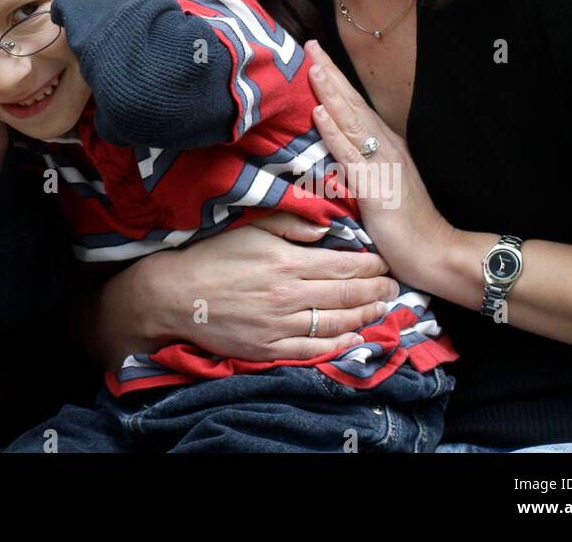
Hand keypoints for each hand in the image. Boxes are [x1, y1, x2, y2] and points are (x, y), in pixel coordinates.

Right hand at [92, 222, 399, 366]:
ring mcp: (280, 324)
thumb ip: (289, 225)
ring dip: (365, 316)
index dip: (369, 265)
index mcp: (285, 261)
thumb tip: (324, 229)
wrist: (176, 294)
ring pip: (336, 322)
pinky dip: (339, 343)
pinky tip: (355, 337)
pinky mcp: (270, 347)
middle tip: (395, 287)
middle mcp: (288, 294)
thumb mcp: (249, 229)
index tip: (384, 263)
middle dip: (376, 290)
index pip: (341, 265)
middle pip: (345, 294)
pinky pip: (313, 347)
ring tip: (383, 310)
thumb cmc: (211, 256)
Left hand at [305, 39, 456, 287]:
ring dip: (330, 92)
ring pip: (350, 120)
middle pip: (352, 104)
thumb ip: (362, 167)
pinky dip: (333, 131)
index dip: (336, 82)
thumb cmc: (408, 226)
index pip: (355, 107)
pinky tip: (319, 113)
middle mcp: (386, 147)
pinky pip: (349, 153)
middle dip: (330, 73)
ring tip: (313, 66)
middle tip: (309, 44)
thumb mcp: (382, 188)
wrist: (437, 254)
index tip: (316, 56)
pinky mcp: (376, 185)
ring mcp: (382, 164)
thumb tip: (339, 151)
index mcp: (386, 147)